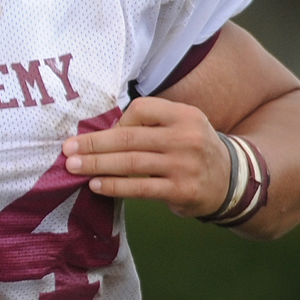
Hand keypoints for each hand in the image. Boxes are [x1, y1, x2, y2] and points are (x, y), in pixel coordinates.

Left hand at [63, 96, 230, 215]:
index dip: (116, 122)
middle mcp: (186, 137)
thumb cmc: (193, 151)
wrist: (231, 181)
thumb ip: (151, 125)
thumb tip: (102, 132)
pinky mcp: (181, 190)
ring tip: (74, 167)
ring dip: (98, 165)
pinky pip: (139, 188)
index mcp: (184, 115)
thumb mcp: (183, 126)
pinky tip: (96, 185)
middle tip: (68, 150)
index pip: (141, 109)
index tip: (99, 134)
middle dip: (94, 144)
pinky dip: (114, 186)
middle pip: (129, 138)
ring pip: (131, 163)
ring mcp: (184, 165)